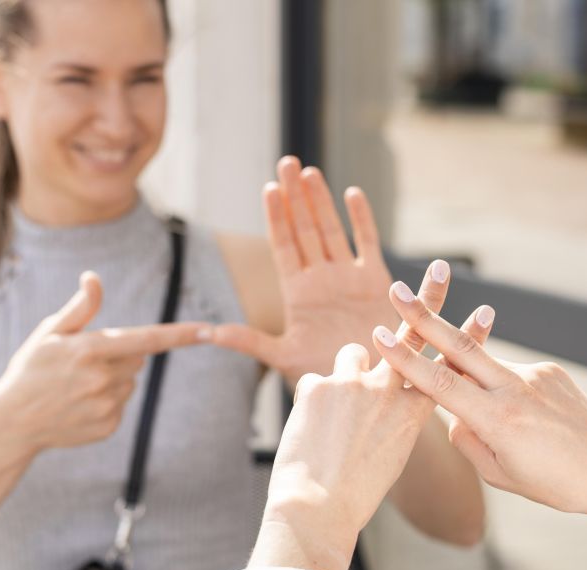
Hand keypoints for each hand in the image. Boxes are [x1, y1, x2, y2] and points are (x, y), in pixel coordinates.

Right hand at [0, 272, 211, 454]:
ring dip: (114, 379)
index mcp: (89, 350)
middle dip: (120, 354)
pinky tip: (80, 404)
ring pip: (131, 381)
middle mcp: (101, 379)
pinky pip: (122, 405)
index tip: (208, 330)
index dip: (180, 335)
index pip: (146, 339)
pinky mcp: (108, 426)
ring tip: (77, 386)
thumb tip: (93, 278)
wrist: (12, 421)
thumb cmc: (31, 369)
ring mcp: (106, 406)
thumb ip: (80, 308)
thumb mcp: (49, 333)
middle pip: (138, 358)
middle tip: (84, 362)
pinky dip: (108, 402)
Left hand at [213, 156, 396, 384]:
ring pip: (332, 230)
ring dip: (321, 201)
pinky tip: (352, 193)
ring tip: (310, 171)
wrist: (367, 388)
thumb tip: (210, 332)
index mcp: (297, 293)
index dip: (276, 217)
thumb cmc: (325, 375)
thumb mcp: (283, 357)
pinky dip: (361, 220)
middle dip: (295, 196)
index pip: (283, 246)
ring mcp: (348, 277)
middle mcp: (321, 279)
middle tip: (287, 163)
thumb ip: (250, 341)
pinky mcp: (376, 282)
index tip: (268, 189)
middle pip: (305, 229)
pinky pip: (367, 244)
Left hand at [249, 261, 492, 569]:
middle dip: (425, 301)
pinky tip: (310, 431)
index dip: (465, 339)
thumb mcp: (391, 456)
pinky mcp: (318, 383)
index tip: (483, 314)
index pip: (445, 368)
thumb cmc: (355, 492)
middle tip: (438, 271)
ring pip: (354, 354)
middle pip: (411, 336)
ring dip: (348, 371)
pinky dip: (313, 402)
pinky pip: (315, 382)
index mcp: (413, 414)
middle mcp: (388, 391)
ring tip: (335, 411)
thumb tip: (383, 400)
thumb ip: (393, 420)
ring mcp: (353, 383)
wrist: (317, 507)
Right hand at [372, 284, 586, 516]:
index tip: (380, 334)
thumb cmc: (557, 482)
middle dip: (423, 316)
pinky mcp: (549, 370)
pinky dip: (504, 393)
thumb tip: (453, 415)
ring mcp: (534, 374)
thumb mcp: (501, 475)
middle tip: (396, 289)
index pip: (440, 382)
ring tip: (495, 410)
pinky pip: (512, 377)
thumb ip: (468, 441)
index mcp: (497, 419)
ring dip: (466, 368)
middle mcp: (514, 389)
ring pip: (485, 365)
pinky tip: (529, 423)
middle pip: (458, 346)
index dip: (406, 359)